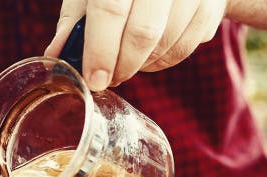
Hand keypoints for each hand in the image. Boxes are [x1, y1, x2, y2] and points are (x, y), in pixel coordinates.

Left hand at [45, 0, 226, 90]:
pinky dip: (162, 60)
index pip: (110, 8)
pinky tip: (149, 54)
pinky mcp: (210, 5)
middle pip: (143, 32)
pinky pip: (184, 47)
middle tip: (110, 78)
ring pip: (165, 44)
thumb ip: (75, 19)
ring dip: (141, 65)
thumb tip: (56, 55)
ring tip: (127, 61)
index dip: (100, 50)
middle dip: (122, 66)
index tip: (95, 79)